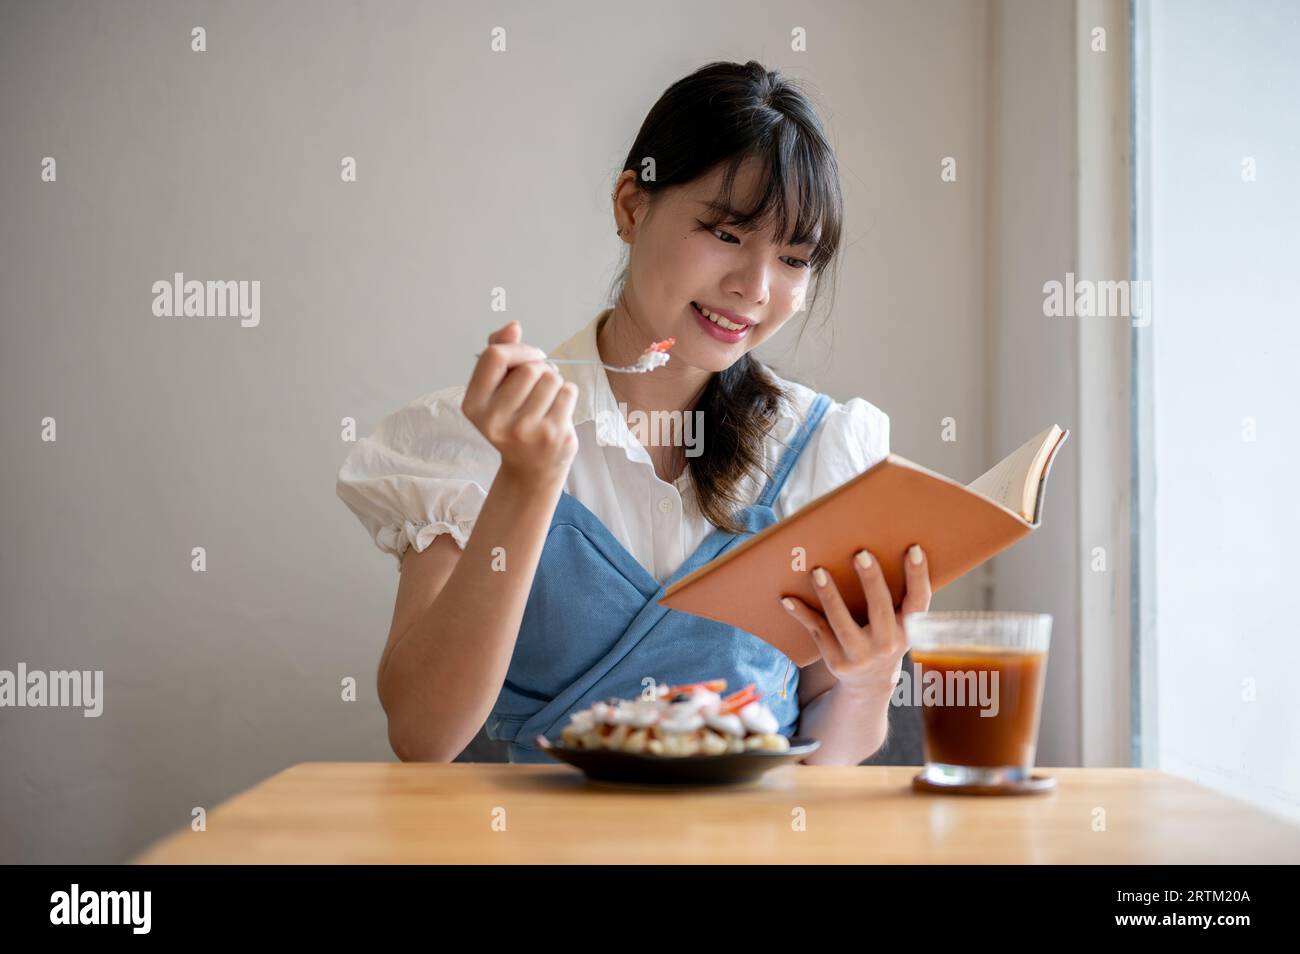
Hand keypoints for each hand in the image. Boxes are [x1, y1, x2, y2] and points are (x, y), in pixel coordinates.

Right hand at [462, 320, 579, 487]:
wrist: (531, 468)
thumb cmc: (513, 420)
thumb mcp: (495, 389)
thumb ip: (499, 352)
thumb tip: (513, 326)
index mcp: (473, 405)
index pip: (495, 356)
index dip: (518, 349)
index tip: (529, 356)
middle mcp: (495, 421)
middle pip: (530, 368)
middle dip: (540, 368)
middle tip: (538, 385)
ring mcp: (525, 431)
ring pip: (551, 378)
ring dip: (554, 381)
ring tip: (547, 398)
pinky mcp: (553, 436)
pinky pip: (569, 392)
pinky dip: (567, 394)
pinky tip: (558, 410)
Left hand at [779, 545, 932, 695]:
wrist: (870, 683)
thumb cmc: (883, 636)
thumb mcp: (897, 623)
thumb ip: (894, 596)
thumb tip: (872, 549)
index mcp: (908, 628)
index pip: (918, 601)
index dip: (918, 575)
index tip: (913, 549)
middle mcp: (888, 644)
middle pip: (880, 610)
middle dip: (871, 581)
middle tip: (861, 554)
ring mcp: (861, 656)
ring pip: (842, 623)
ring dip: (830, 595)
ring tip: (818, 571)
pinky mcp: (837, 661)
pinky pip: (818, 632)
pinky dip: (803, 615)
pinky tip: (788, 599)